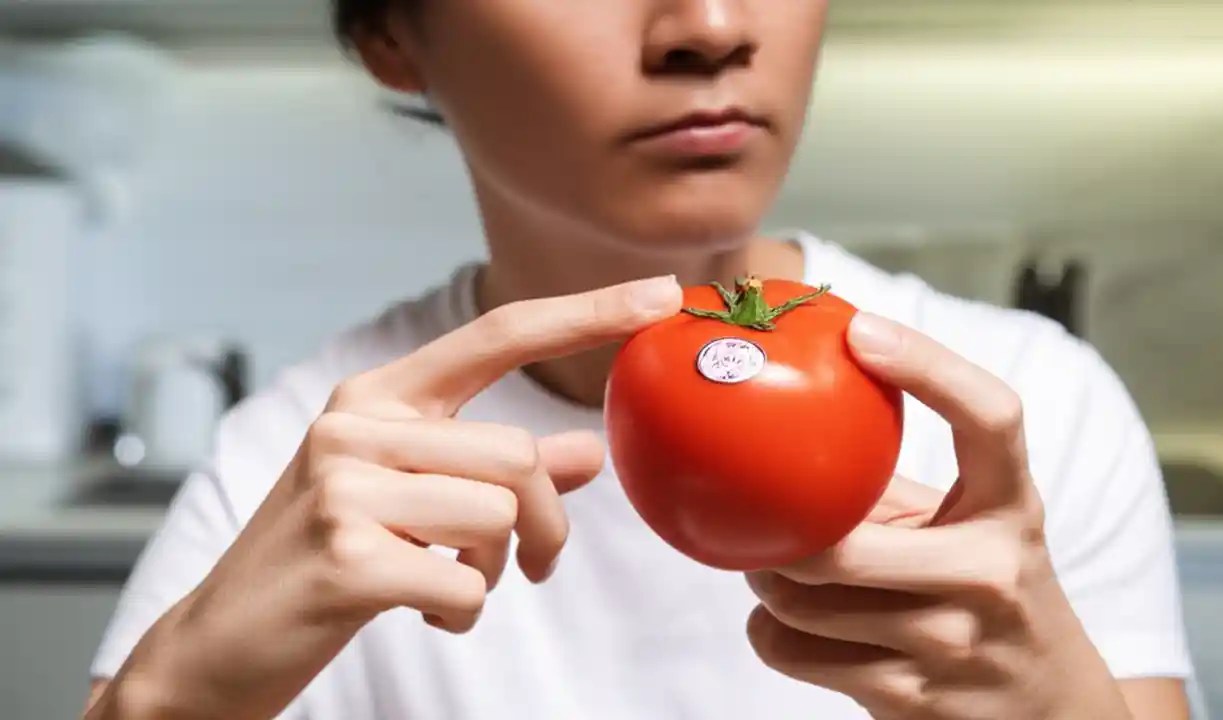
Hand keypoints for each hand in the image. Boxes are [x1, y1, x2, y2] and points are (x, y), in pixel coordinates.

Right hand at [91, 276, 682, 719]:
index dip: (586, 312)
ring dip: (496, 571)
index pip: (497, 334)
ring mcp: (343, 487)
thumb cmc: (325, 559)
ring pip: (499, 515)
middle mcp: (356, 426)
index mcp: (376, 398)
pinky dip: (461, 612)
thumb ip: (500, 469)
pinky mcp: (344, 557)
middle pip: (517, 455)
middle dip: (544, 524)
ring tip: (448, 584)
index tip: (661, 292)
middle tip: (535, 567)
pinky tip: (420, 611)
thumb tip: (590, 451)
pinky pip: (466, 585)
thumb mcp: (410, 498)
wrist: (220, 642)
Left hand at [746, 313, 1131, 719]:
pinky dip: (771, 634)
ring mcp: (953, 644)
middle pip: (841, 544)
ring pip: (802, 603)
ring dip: (767, 581)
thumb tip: (774, 409)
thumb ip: (888, 477)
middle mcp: (991, 573)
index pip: (992, 418)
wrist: (1045, 708)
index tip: (862, 329)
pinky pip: (793, 652)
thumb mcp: (964, 523)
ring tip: (778, 563)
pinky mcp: (912, 700)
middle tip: (762, 510)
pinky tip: (790, 623)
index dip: (929, 366)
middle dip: (782, 532)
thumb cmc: (980, 588)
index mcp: (1011, 508)